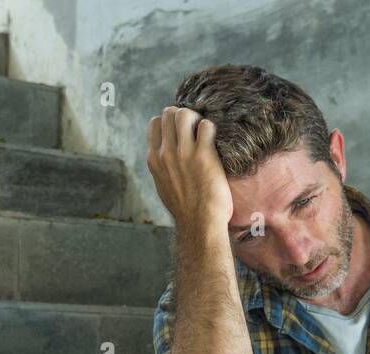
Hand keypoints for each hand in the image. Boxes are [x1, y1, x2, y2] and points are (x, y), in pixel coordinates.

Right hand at [145, 106, 232, 234]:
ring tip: (205, 132)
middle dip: (184, 115)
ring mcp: (183, 153)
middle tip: (196, 128)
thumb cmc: (185, 209)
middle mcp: (166, 153)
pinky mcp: (203, 156)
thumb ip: (162, 167)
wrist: (199, 225)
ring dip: (197, 118)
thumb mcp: (163, 186)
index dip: (169, 121)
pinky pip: (206, 126)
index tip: (181, 130)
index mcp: (154, 160)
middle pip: (170, 113)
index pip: (155, 123)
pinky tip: (215, 142)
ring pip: (185, 113)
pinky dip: (212, 129)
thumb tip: (166, 155)